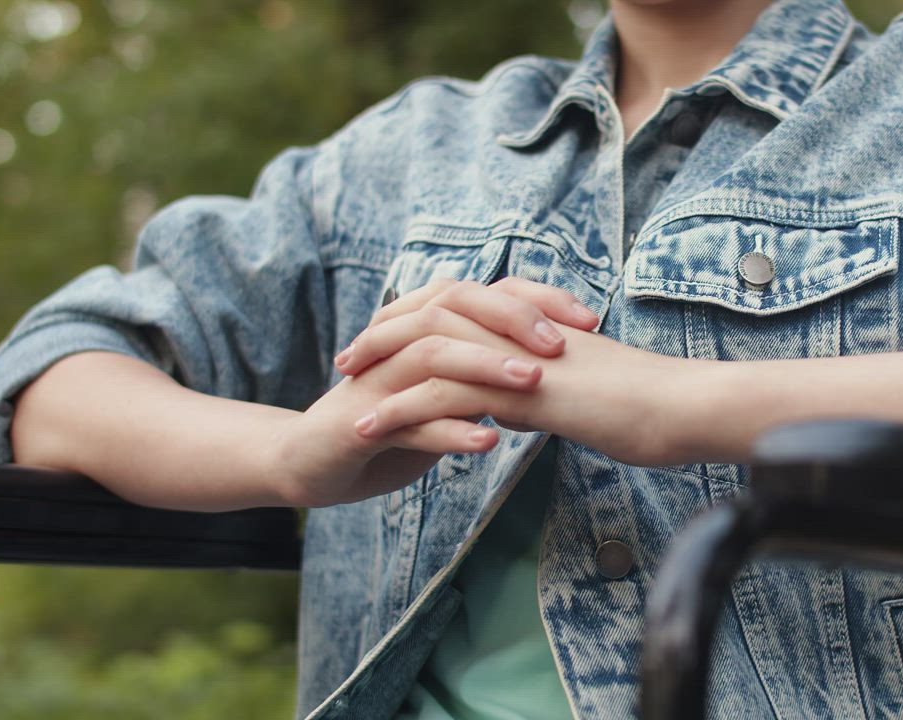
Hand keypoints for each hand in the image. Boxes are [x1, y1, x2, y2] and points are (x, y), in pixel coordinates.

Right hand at [272, 278, 597, 507]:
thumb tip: (551, 366)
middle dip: (513, 321)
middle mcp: (402, 342)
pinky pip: (409, 421)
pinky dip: (451, 431)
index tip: (590, 321)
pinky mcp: (362, 422)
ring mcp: (380, 379)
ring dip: (485, 367)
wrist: (313, 462)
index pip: (487, 294)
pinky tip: (489, 441)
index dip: (538, 301)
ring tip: (533, 383)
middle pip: (458, 305)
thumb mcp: (448, 395)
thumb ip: (487, 376)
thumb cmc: (390, 425)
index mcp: (428, 329)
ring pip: (434, 355)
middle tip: (561, 346)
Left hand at [353, 317, 702, 466]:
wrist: (683, 406)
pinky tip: (371, 430)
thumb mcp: (587, 391)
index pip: (461, 308)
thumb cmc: (651, 404)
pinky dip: (400, 409)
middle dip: (383, 335)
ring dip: (379, 372)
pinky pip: (443, 393)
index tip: (384, 344)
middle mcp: (519, 330)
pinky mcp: (520, 389)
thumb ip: (546, 389)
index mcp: (534, 324)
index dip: (416, 321)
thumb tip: (516, 404)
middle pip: (432, 314)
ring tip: (344, 399)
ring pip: (427, 350)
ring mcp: (518, 355)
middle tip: (347, 358)